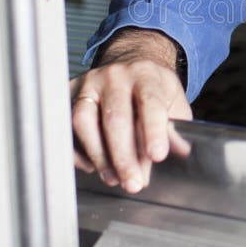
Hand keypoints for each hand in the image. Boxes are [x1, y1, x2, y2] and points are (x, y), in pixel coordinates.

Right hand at [71, 29, 191, 192]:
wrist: (130, 63)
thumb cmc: (153, 88)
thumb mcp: (173, 102)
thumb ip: (176, 127)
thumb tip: (180, 151)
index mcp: (145, 75)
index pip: (149, 102)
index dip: (153, 130)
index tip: (157, 156)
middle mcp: (114, 76)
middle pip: (114, 117)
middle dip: (123, 156)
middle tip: (133, 183)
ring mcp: (88, 84)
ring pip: (83, 121)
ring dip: (98, 156)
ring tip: (113, 179)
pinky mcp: (69, 94)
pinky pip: (65, 126)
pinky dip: (76, 151)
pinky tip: (92, 166)